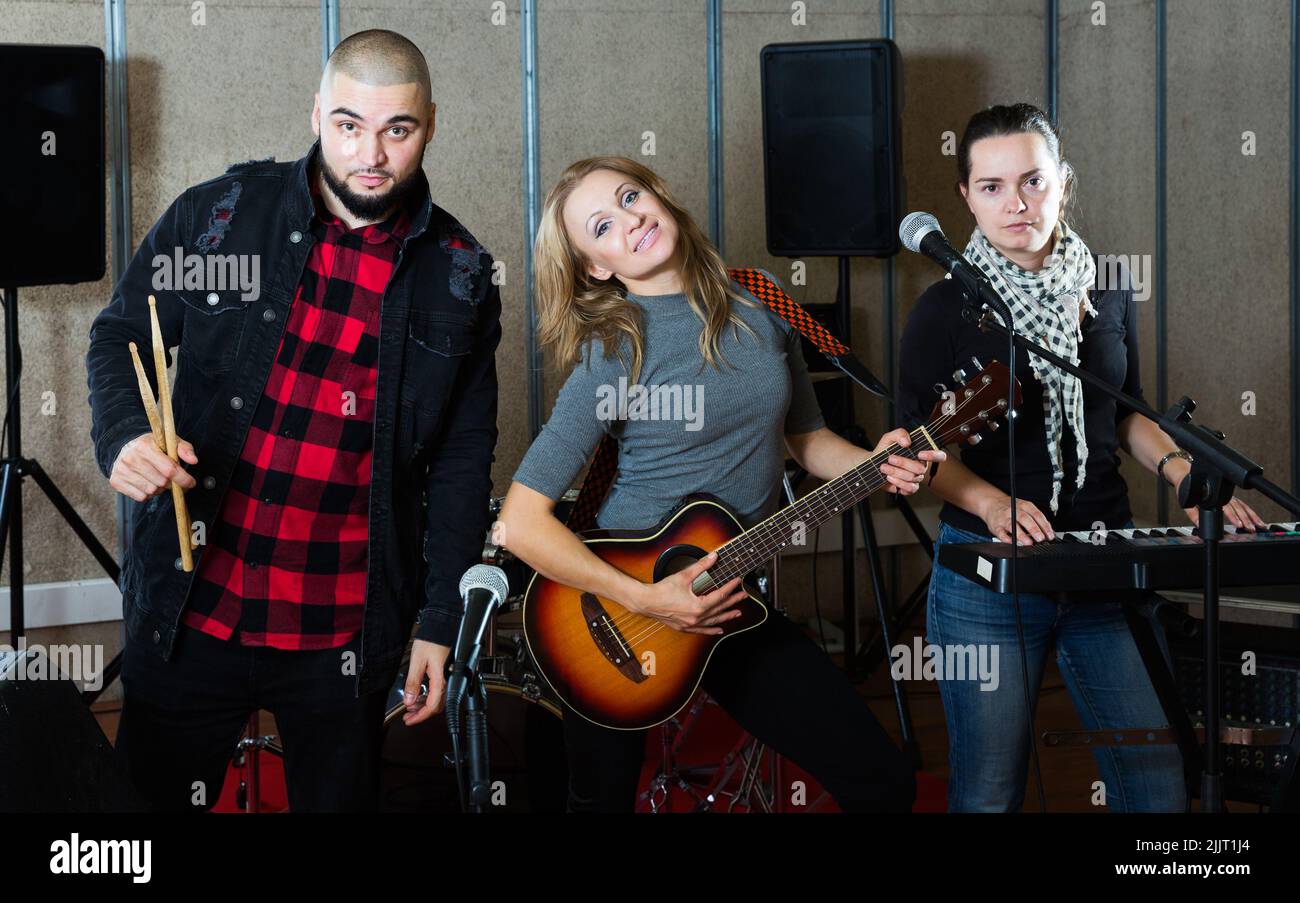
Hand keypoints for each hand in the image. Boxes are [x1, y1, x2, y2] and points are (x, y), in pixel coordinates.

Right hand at [109, 432, 197, 501]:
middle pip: (162, 482)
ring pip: (152, 491)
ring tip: (157, 478)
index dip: (184, 479)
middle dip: (172, 483)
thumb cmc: (152, 446)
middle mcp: (131, 458)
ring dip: (160, 489)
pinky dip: (148, 494)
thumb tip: (194, 461)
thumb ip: (184, 449)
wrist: (124, 448)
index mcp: (144, 446)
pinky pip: (141, 497)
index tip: (191, 483)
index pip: (169, 469)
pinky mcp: (116, 481)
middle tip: (172, 479)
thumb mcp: (169, 442)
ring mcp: (122, 471)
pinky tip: (147, 483)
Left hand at [402, 639, 449, 725]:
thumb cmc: (432, 640)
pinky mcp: (443, 674)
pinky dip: (427, 697)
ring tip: (411, 707)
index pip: (432, 706)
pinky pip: (437, 691)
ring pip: (437, 700)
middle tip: (408, 717)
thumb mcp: (417, 661)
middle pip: (436, 706)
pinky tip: (418, 695)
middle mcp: (445, 681)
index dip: (420, 716)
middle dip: (421, 714)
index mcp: (440, 679)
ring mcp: (445, 678)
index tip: (409, 720)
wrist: (441, 627)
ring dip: (424, 706)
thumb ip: (413, 682)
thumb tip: (409, 700)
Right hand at [627, 551, 747, 634]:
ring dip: (726, 616)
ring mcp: (691, 624)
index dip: (730, 588)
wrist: (647, 602)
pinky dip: (712, 630)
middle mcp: (697, 618)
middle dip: (733, 601)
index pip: (720, 596)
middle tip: (744, 595)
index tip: (738, 581)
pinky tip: (719, 630)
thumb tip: (713, 557)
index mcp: (698, 606)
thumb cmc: (662, 590)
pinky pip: (702, 630)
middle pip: (720, 609)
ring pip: (714, 621)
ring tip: (738, 613)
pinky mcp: (685, 627)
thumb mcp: (684, 576)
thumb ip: (701, 566)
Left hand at [872, 427, 946, 494]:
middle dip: (904, 463)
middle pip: (920, 468)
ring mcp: (916, 478)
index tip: (920, 454)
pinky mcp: (910, 488)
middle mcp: (922, 466)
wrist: (873, 464)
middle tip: (890, 458)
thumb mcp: (889, 438)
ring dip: (896, 472)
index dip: (933, 455)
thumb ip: (899, 434)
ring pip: (912, 478)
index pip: (939, 456)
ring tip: (884, 467)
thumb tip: (907, 442)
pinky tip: (889, 478)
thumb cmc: (884, 450)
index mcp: (922, 453)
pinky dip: (898, 483)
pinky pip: (909, 488)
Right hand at [980, 495, 1054, 544]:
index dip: (1044, 525)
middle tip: (1040, 538)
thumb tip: (1047, 530)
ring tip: (1028, 542)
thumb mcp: (1024, 507)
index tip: (1049, 535)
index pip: (1036, 514)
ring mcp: (1004, 518)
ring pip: (1012, 526)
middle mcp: (1014, 510)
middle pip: (1025, 519)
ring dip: (1021, 535)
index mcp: (1024, 505)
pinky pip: (1000, 533)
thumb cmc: (1010, 508)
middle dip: (1034, 529)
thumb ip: (1036, 518)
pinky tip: (1012, 542)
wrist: (991, 503)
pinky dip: (1006, 538)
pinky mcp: (995, 526)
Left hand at [1183, 497, 1266, 531]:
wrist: (1187, 476)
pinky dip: (1251, 513)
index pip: (1226, 508)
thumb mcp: (1187, 502)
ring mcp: (1229, 497)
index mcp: (1214, 497)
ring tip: (1260, 526)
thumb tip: (1199, 524)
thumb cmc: (1187, 490)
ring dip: (1253, 517)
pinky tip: (1257, 520)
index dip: (1233, 516)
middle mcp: (1224, 497)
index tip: (1239, 524)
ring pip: (1244, 507)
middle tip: (1251, 529)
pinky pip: (1244, 506)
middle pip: (1238, 508)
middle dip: (1246, 519)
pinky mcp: (1231, 499)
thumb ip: (1193, 513)